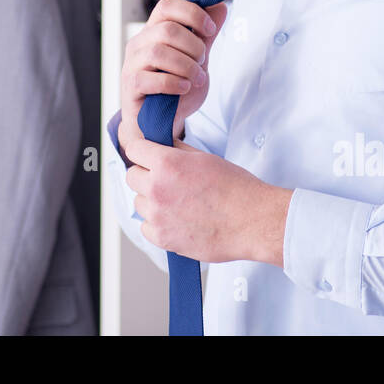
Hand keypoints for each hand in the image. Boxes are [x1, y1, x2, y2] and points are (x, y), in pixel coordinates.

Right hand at [119, 0, 228, 146]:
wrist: (158, 123)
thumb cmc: (175, 89)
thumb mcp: (197, 59)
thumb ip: (205, 34)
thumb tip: (221, 6)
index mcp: (153, 31)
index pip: (167, 6)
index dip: (192, 13)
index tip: (210, 30)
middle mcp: (139, 43)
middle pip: (167, 29)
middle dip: (194, 46)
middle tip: (203, 61)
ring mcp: (132, 64)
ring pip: (159, 52)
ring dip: (186, 66)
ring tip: (196, 78)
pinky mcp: (130, 86)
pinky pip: (150, 79)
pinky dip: (174, 83)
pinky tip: (184, 88)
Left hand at [122, 136, 292, 265]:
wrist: (252, 221)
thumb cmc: (235, 188)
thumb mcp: (204, 157)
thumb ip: (176, 151)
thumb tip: (160, 146)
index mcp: (166, 163)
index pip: (134, 149)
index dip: (143, 152)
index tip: (148, 157)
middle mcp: (157, 188)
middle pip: (131, 176)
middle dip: (145, 176)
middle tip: (166, 181)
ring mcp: (157, 215)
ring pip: (138, 202)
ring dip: (151, 201)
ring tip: (177, 203)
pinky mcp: (162, 238)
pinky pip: (145, 227)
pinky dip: (157, 224)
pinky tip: (176, 220)